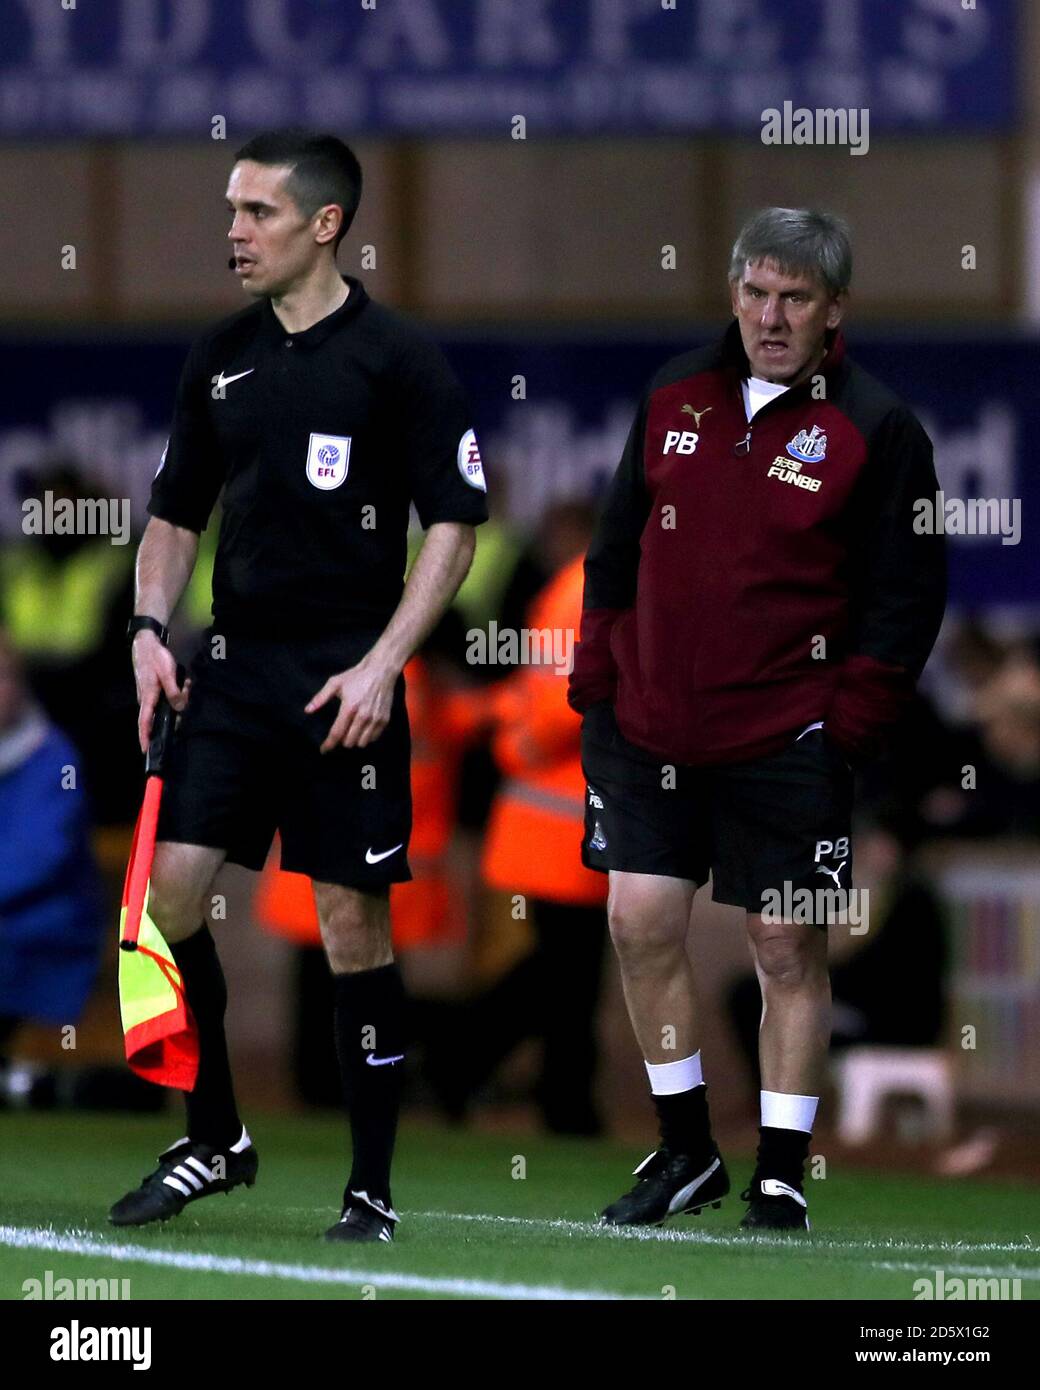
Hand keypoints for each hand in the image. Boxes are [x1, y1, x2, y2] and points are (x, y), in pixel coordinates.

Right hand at [132, 632, 190, 754]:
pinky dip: (176, 694)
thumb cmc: (155, 657)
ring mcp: (149, 694)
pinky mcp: (153, 690)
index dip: (144, 737)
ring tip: (187, 685)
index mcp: (147, 696)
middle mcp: (146, 698)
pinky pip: (166, 698)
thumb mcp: (168, 673)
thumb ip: (174, 691)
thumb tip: (180, 708)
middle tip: (185, 698)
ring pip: (165, 706)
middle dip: (173, 716)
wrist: (146, 643)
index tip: (146, 750)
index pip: (144, 722)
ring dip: (178, 700)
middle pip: (158, 716)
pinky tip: (185, 684)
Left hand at [305, 655, 397, 752]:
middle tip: (340, 734)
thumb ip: (320, 698)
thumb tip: (308, 710)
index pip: (337, 733)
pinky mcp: (384, 720)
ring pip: (362, 743)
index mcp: (349, 708)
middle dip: (342, 741)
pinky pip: (374, 738)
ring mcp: (375, 719)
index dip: (329, 744)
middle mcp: (363, 716)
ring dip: (354, 740)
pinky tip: (363, 729)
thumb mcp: (335, 683)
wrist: (381, 671)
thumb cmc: (356, 676)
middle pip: (349, 742)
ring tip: (351, 732)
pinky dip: (367, 737)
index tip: (323, 750)